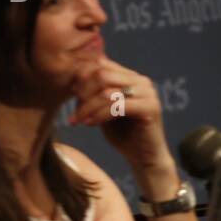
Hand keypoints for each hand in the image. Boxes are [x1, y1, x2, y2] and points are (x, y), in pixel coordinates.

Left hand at [68, 56, 170, 170]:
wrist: (144, 157)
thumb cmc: (122, 134)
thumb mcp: (104, 109)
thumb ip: (95, 93)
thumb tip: (73, 81)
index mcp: (131, 76)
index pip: (101, 63)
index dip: (82, 77)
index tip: (71, 94)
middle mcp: (141, 81)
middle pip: (103, 74)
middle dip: (83, 92)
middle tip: (75, 111)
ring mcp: (148, 93)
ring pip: (108, 92)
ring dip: (88, 107)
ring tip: (78, 120)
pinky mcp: (150, 108)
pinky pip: (117, 107)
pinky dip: (99, 115)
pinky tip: (90, 124)